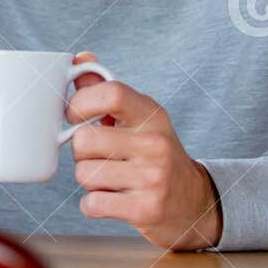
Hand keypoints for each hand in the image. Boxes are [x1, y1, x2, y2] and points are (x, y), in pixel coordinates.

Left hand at [65, 51, 222, 250]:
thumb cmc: (154, 154)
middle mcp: (155, 144)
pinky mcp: (147, 210)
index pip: (111, 93)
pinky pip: (92, 205)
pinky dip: (92, 205)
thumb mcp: (139, 119)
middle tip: (97, 155)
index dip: (80, 103)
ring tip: (109, 178)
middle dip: (80, 151)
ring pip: (84, 174)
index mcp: (151, 114)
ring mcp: (153, 178)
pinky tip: (112, 200)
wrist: (194, 201)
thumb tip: (80, 57)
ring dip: (88, 179)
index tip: (73, 115)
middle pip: (84, 140)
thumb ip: (106, 90)